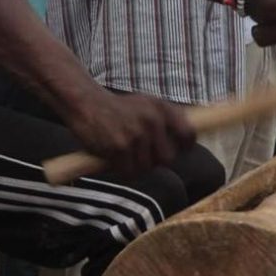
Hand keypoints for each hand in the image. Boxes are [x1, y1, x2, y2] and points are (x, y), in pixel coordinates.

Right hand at [63, 88, 194, 176]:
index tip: (177, 150)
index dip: (184, 147)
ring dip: (136, 167)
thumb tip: (188, 141)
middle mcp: (152, 120)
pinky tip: (114, 159)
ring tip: (125, 154)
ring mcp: (136, 134)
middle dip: (155, 161)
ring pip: (147, 168)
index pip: (188, 135)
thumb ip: (166, 119)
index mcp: (161, 108)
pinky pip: (129, 173)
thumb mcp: (146, 104)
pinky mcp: (119, 147)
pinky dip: (122, 171)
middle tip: (142, 155)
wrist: (86, 103)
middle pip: (168, 159)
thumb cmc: (118, 108)